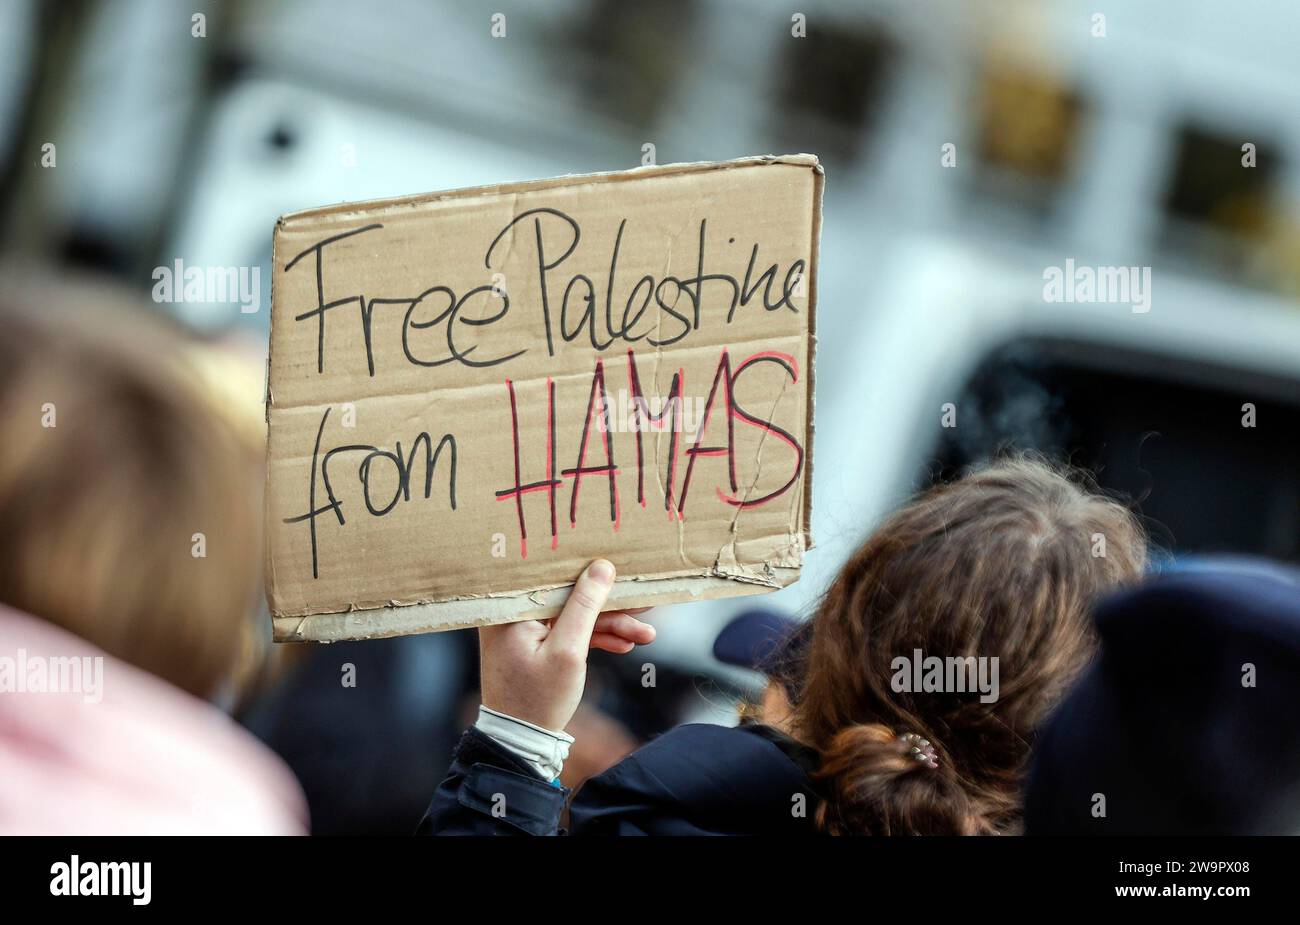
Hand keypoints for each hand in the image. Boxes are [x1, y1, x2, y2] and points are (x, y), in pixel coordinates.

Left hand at [478, 559, 654, 732]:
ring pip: (574, 616)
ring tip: (646, 633)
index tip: (620, 565)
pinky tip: (625, 642)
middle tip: (643, 604)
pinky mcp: (536, 645)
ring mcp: (524, 630)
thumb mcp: (568, 651)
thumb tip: (602, 567)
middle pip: (569, 596)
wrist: (521, 742)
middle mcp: (513, 613)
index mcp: (511, 608)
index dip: (589, 570)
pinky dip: (595, 638)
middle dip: (608, 604)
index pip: (554, 576)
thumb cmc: (538, 700)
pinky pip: (569, 632)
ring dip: (609, 625)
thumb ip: (585, 606)